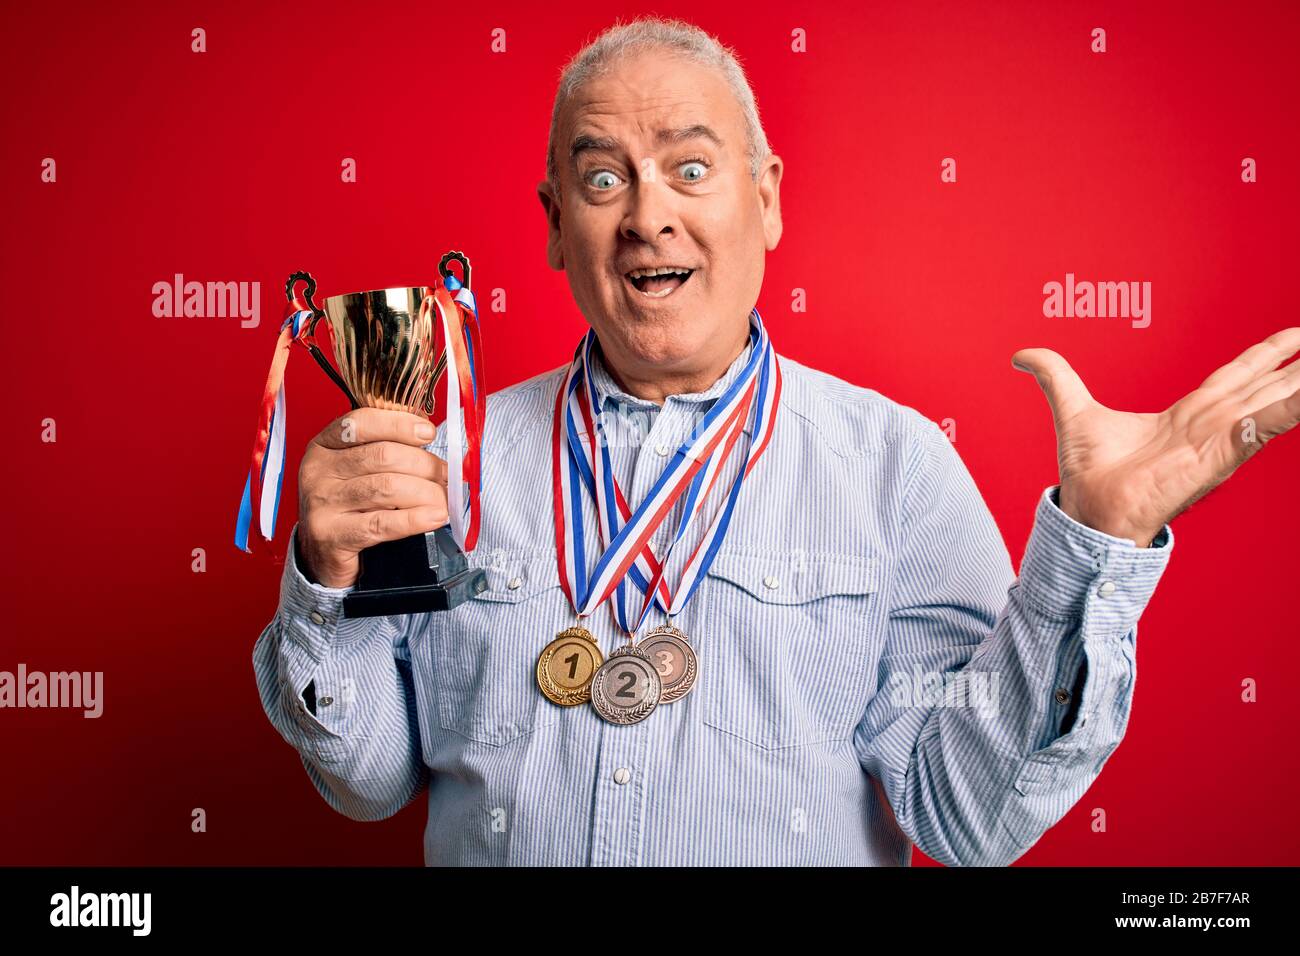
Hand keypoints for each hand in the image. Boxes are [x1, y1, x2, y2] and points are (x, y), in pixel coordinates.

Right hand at [296, 408, 448, 587]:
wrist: (322, 552)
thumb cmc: (349, 505)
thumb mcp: (358, 469)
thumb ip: (388, 449)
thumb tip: (430, 438)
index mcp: (325, 445)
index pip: (362, 423)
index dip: (399, 424)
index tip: (428, 432)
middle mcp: (318, 470)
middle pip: (382, 456)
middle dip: (425, 465)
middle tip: (447, 476)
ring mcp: (322, 504)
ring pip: (387, 488)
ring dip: (426, 493)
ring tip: (444, 500)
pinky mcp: (332, 536)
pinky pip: (382, 523)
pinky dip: (415, 519)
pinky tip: (435, 517)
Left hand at [1012, 328, 1299, 546]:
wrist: (1089, 513)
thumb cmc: (1088, 475)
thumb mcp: (1072, 411)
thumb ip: (1054, 377)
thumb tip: (1021, 354)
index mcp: (1188, 414)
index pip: (1238, 375)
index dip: (1268, 355)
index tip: (1296, 336)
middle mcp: (1212, 424)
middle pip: (1266, 383)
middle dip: (1298, 364)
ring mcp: (1220, 440)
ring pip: (1275, 401)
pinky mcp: (1220, 455)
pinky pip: (1264, 426)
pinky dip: (1291, 409)